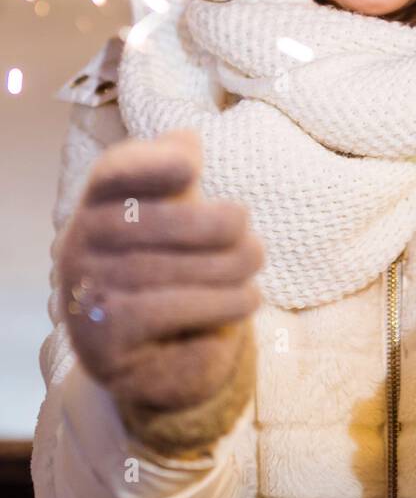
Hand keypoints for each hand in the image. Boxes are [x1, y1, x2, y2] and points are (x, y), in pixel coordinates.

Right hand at [59, 129, 263, 417]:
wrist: (152, 360)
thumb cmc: (170, 272)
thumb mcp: (174, 221)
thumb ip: (176, 180)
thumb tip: (186, 137)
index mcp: (96, 209)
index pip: (110, 176)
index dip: (148, 166)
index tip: (190, 167)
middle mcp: (78, 250)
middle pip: (146, 223)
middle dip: (211, 226)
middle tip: (254, 239)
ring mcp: (84, 298)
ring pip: (161, 272)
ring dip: (224, 269)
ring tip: (255, 268)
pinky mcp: (102, 342)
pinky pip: (166, 313)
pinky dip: (216, 304)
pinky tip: (246, 300)